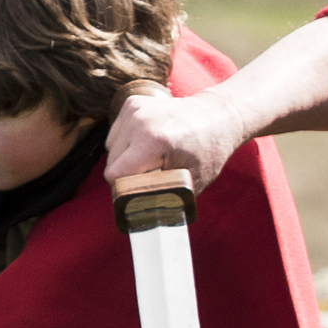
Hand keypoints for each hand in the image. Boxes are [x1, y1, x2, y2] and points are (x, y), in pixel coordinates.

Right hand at [105, 84, 246, 192]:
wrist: (217, 116)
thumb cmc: (208, 152)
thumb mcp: (192, 183)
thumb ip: (166, 200)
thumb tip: (147, 224)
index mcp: (153, 141)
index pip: (116, 175)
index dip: (126, 189)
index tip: (140, 193)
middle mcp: (139, 121)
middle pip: (111, 163)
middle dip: (127, 176)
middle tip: (152, 176)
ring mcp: (134, 109)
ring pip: (111, 149)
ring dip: (126, 160)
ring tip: (152, 158)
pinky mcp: (132, 103)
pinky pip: (116, 134)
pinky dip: (127, 144)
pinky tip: (148, 144)